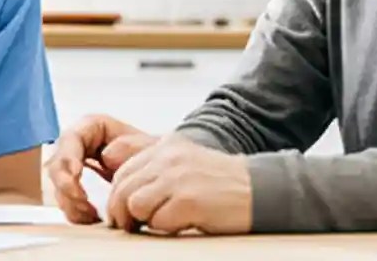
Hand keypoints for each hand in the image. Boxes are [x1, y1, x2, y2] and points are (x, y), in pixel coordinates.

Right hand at [45, 114, 156, 223]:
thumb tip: (106, 155)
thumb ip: (130, 146)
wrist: (163, 177)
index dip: (68, 155)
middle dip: (66, 184)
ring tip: (91, 211)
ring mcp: (78, 169)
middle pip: (58, 163)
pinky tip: (91, 217)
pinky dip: (76, 212)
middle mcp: (81, 146)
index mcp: (94, 127)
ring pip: (59, 185)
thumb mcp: (148, 147)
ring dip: (70, 201)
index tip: (76, 173)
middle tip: (81, 198)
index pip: (71, 137)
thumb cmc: (156, 156)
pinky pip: (67, 202)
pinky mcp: (79, 188)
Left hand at [107, 135, 251, 234]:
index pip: (122, 172)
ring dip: (144, 220)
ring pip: (135, 205)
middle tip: (131, 226)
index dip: (117, 196)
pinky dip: (166, 228)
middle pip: (123, 189)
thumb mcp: (185, 165)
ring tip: (162, 222)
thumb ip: (156, 170)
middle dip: (122, 213)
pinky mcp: (188, 201)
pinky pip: (157, 222)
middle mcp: (168, 159)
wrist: (259, 189)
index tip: (122, 214)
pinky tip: (182, 224)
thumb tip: (124, 195)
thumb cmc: (222, 183)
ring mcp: (177, 179)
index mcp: (166, 148)